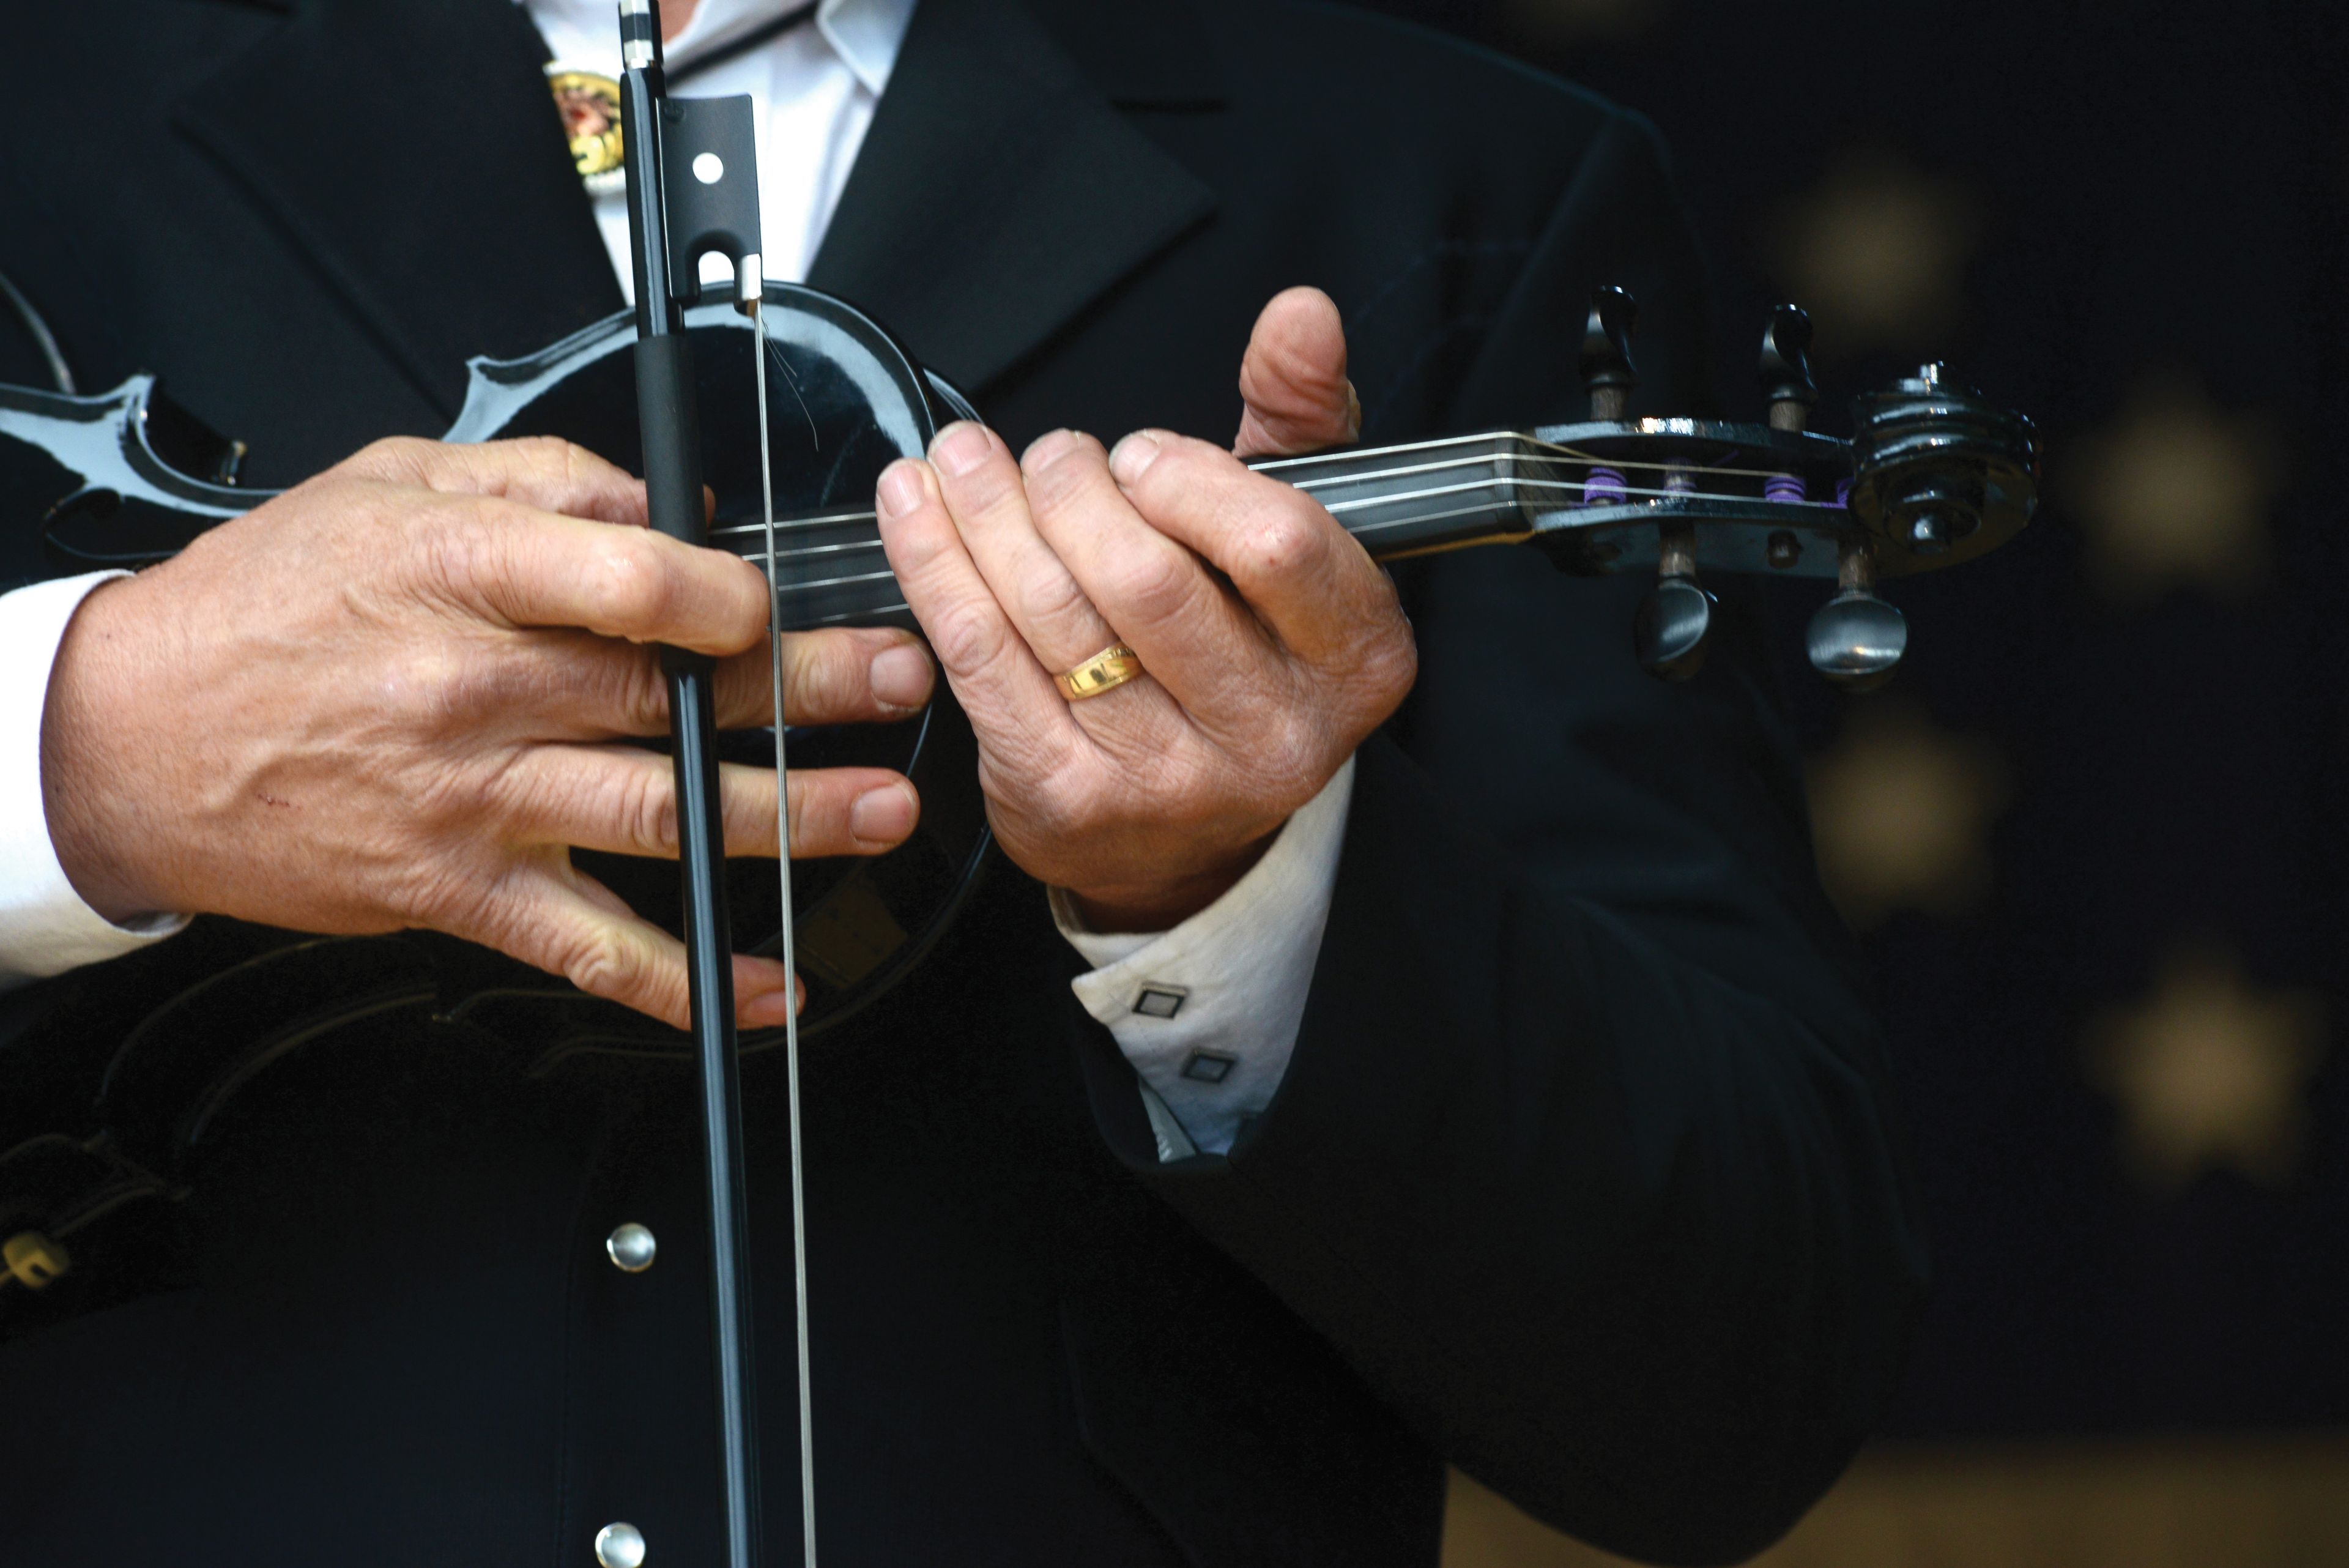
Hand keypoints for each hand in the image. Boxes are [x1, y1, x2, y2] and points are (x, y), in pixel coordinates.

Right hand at [40, 436, 932, 1027]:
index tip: (783, 596)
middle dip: (808, 691)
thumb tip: (657, 501)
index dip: (726, 592)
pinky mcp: (459, 891)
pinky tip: (765, 989)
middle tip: (901, 683)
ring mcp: (473, 800)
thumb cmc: (265, 604)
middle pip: (672, 694)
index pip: (626, 580)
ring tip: (884, 809)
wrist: (133, 732)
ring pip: (663, 813)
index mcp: (458, 576)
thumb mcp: (386, 488)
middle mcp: (476, 692)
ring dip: (789, 818)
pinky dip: (685, 982)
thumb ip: (533, 482)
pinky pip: (592, 947)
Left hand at [872, 287, 1414, 929]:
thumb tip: (1302, 313)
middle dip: (1073, 491)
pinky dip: (936, 567)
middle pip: (1149, 578)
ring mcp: (1171, 778)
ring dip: (988, 513)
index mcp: (1355, 659)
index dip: (1192, 481)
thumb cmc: (1239, 652)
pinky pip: (983, 659)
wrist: (1185, 832)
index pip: (1278, 545)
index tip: (1141, 455)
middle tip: (1049, 459)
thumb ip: (1301, 417)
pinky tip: (915, 510)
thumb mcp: (1295, 534)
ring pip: (1055, 613)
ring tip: (962, 460)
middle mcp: (1275, 733)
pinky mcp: (1069, 799)